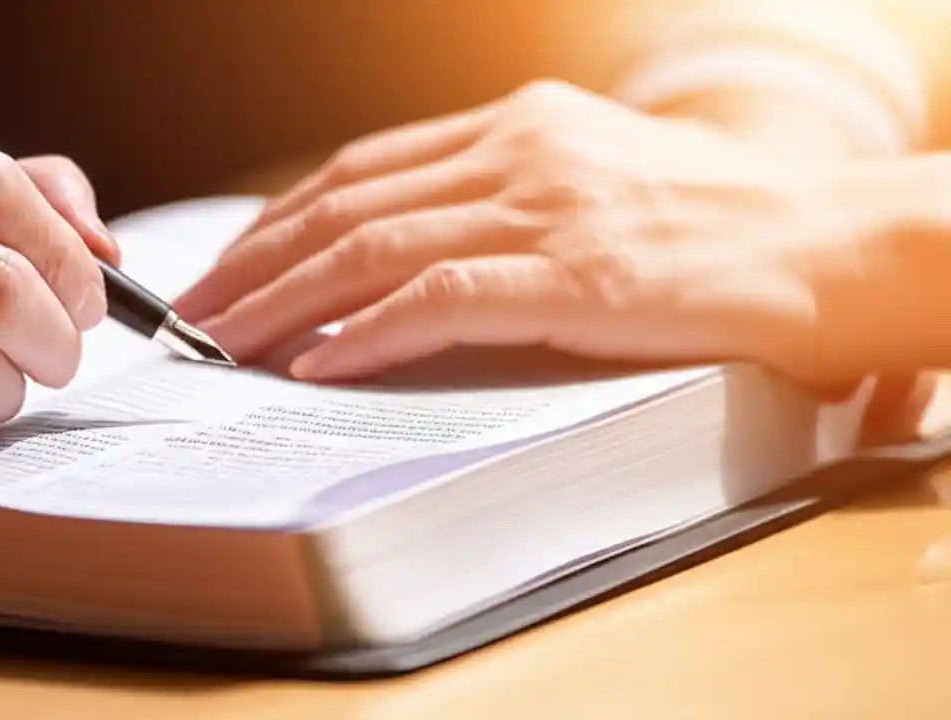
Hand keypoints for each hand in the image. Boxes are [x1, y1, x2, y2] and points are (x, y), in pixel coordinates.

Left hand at [173, 81, 884, 388]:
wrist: (838, 244)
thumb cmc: (725, 225)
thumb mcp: (599, 185)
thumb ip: (509, 204)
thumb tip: (416, 260)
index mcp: (520, 127)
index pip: (362, 169)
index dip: (281, 220)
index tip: (230, 266)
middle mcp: (520, 152)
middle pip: (346, 202)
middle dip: (255, 260)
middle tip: (191, 312)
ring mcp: (548, 207)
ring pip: (374, 247)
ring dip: (283, 298)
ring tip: (220, 341)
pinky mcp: (580, 273)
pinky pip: (441, 298)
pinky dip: (364, 331)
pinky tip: (312, 363)